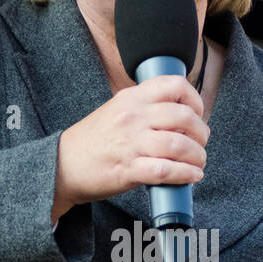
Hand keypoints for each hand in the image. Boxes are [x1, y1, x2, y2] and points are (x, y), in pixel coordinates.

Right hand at [52, 73, 208, 221]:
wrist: (62, 166)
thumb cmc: (92, 141)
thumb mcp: (116, 110)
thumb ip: (144, 107)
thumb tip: (180, 116)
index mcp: (130, 98)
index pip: (174, 85)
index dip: (195, 100)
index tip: (198, 114)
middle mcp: (132, 117)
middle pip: (184, 117)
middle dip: (200, 133)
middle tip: (200, 143)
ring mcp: (131, 143)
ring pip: (179, 144)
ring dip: (197, 156)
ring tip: (198, 163)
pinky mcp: (129, 170)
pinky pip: (167, 170)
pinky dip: (185, 174)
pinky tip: (191, 176)